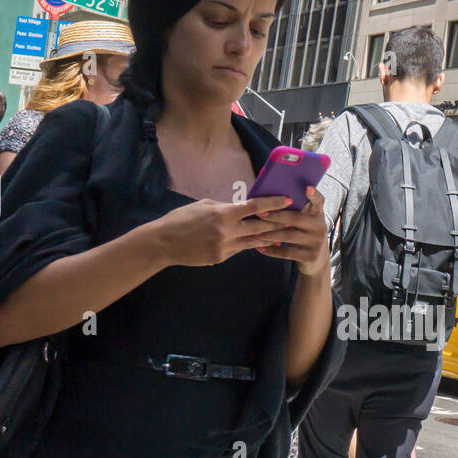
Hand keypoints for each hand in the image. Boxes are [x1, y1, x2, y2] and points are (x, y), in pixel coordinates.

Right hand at [147, 194, 290, 266]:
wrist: (164, 243)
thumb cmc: (181, 219)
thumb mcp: (204, 205)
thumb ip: (225, 207)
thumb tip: (241, 207)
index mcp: (223, 213)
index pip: (255, 207)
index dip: (274, 203)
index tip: (288, 200)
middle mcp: (227, 231)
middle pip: (260, 227)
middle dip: (278, 223)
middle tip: (293, 219)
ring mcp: (225, 247)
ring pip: (253, 241)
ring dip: (269, 237)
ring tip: (283, 234)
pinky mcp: (221, 258)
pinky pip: (240, 249)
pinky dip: (250, 244)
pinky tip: (261, 243)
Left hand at [253, 186, 330, 277]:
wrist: (315, 259)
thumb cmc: (303, 233)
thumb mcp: (305, 221)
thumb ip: (296, 209)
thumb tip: (270, 198)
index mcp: (318, 214)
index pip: (318, 201)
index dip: (313, 195)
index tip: (307, 188)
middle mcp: (320, 227)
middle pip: (296, 218)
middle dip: (276, 216)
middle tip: (260, 213)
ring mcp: (316, 242)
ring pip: (289, 236)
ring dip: (270, 233)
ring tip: (255, 231)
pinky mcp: (310, 256)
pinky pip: (286, 253)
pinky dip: (271, 250)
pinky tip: (259, 247)